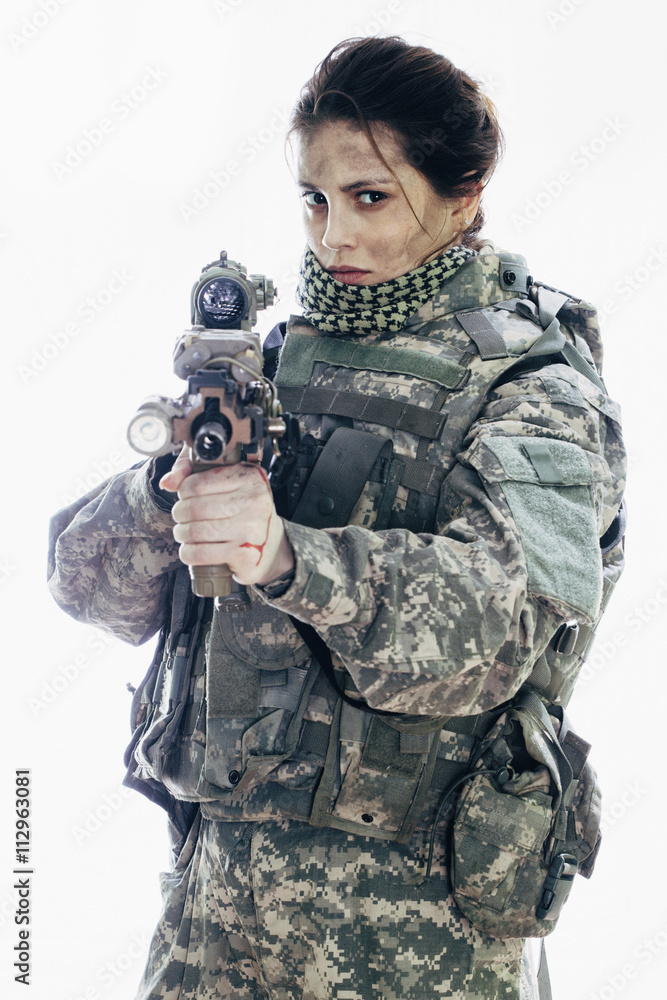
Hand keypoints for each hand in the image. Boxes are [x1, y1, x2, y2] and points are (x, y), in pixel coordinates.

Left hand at [160, 447, 294, 585]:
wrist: (272, 544)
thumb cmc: (244, 509)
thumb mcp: (226, 481)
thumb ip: (193, 472)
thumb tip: (167, 482)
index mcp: (249, 477)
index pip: (198, 482)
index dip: (183, 491)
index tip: (186, 496)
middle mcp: (254, 501)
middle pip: (195, 508)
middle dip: (180, 514)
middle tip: (182, 517)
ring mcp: (251, 529)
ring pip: (196, 531)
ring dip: (182, 533)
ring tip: (184, 532)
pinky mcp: (245, 554)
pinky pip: (202, 553)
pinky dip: (188, 552)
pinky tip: (190, 548)